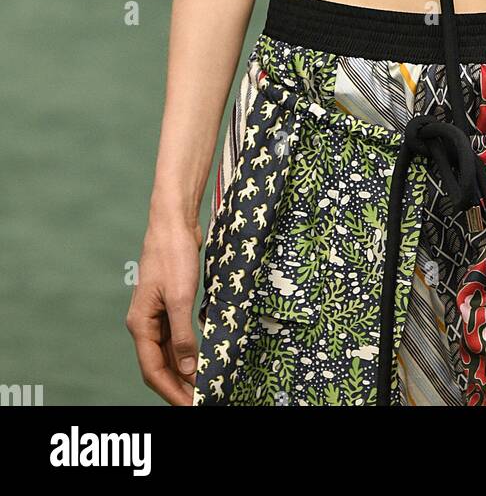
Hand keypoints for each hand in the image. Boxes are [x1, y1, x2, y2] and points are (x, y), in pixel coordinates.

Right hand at [126, 215, 203, 404]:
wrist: (173, 222)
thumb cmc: (173, 255)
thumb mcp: (180, 297)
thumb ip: (181, 335)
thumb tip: (187, 369)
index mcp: (140, 324)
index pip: (152, 370)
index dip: (171, 391)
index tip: (190, 406)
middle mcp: (145, 323)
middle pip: (159, 366)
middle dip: (177, 387)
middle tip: (199, 402)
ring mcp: (156, 314)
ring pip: (167, 353)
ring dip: (182, 372)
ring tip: (202, 388)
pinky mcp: (169, 305)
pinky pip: (175, 338)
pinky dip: (186, 352)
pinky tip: (199, 361)